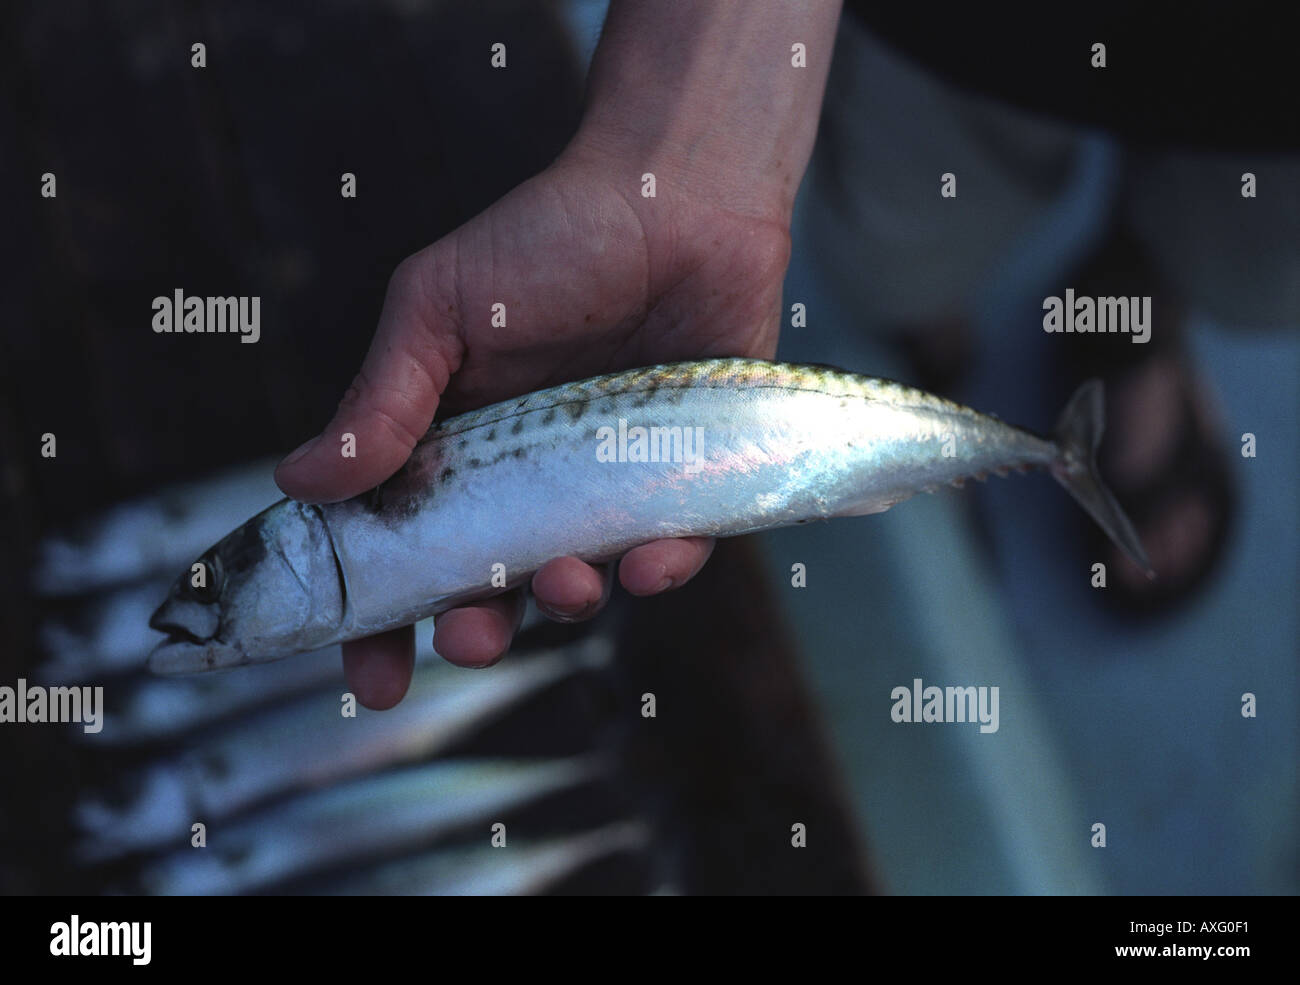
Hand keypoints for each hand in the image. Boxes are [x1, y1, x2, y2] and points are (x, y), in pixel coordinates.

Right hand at [275, 144, 789, 706]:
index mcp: (453, 447)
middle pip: (491, 589)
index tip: (371, 675)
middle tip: (469, 636)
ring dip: (564, 602)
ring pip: (579, 581)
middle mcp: (527, 480)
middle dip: (475, 632)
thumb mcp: (438, 310)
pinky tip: (647, 564)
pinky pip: (673, 548)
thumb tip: (299, 484)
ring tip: (562, 583)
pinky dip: (660, 568)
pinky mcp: (685, 475)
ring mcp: (605, 483)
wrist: (675, 194)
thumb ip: (381, 401)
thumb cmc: (548, 240)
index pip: (406, 552)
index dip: (382, 622)